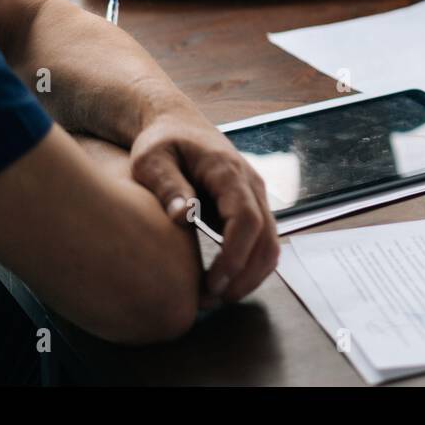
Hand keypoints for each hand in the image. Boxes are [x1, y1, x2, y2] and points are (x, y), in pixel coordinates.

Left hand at [128, 107, 279, 307]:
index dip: (234, 255)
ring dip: (252, 276)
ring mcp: (256, 197)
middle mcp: (251, 184)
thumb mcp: (152, 159)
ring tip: (218, 297)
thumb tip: (183, 217)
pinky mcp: (251, 208)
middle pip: (267, 238)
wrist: (176, 124)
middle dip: (246, 275)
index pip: (247, 218)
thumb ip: (168, 186)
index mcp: (228, 171)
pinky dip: (251, 267)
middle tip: (214, 300)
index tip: (212, 282)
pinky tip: (224, 282)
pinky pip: (263, 242)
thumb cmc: (160, 142)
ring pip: (272, 244)